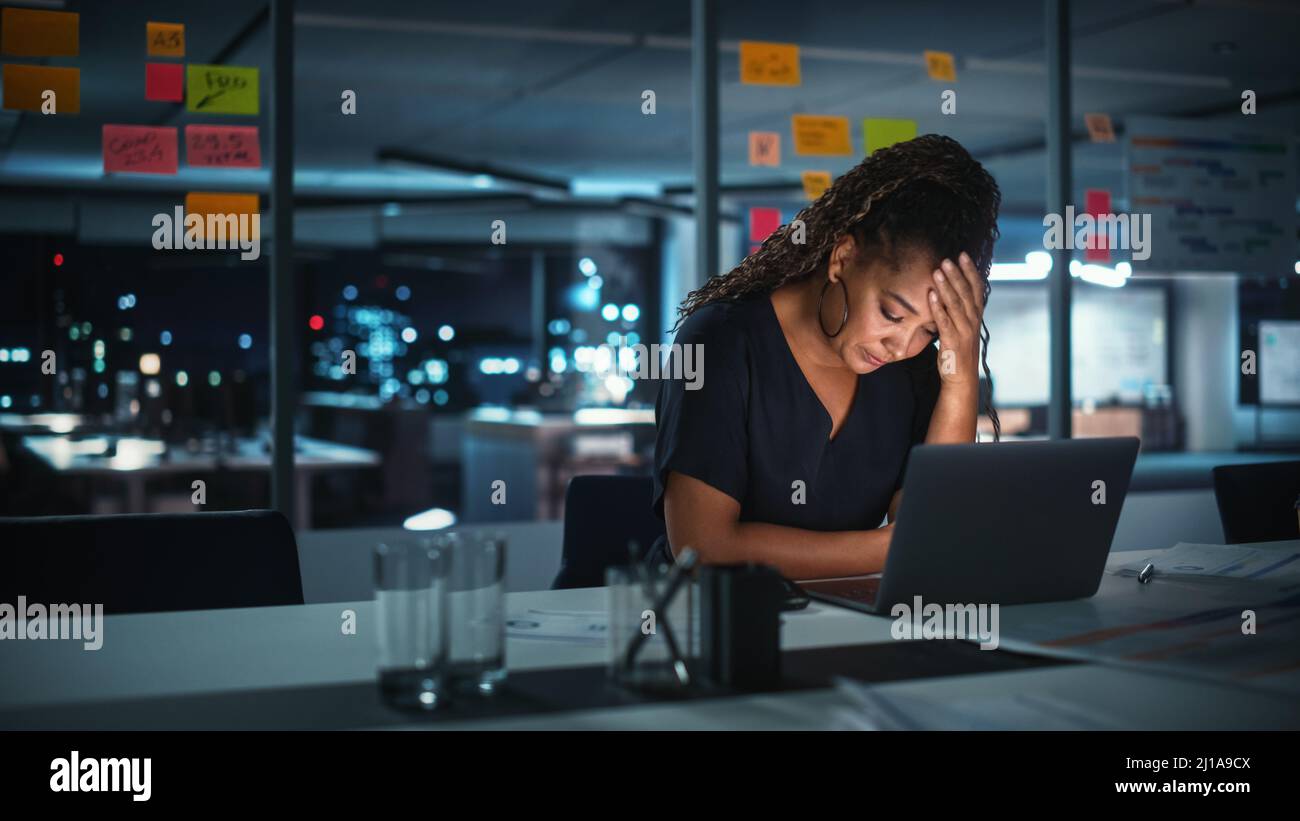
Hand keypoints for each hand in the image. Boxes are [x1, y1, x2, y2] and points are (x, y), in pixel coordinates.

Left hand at [928, 252, 984, 388]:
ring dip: (946, 286)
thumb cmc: (957, 351)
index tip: (963, 255)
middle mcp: (972, 321)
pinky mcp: (952, 341)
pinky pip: (944, 321)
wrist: (960, 377)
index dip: (970, 271)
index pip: (976, 289)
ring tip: (938, 271)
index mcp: (975, 316)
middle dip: (956, 274)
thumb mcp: (961, 327)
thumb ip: (957, 311)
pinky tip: (931, 295)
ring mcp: (963, 331)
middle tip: (947, 259)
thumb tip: (948, 292)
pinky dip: (938, 307)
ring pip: (956, 305)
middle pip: (966, 293)